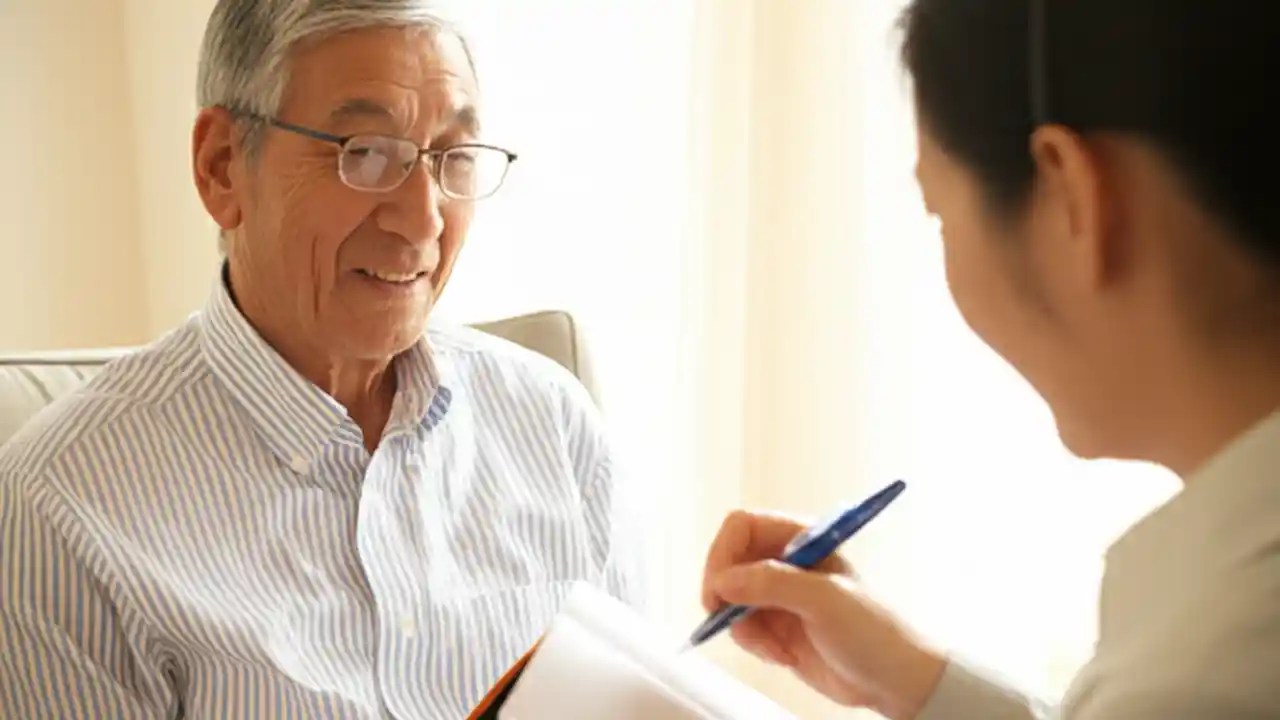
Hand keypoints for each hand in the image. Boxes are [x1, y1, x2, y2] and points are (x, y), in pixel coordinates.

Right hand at [701, 511, 947, 719]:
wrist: (894, 680)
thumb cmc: (874, 631)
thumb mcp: (824, 601)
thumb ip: (772, 584)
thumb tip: (723, 580)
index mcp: (801, 539)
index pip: (742, 527)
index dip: (724, 554)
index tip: (719, 589)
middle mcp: (786, 562)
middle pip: (729, 564)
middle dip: (728, 597)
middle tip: (731, 620)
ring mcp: (780, 595)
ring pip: (731, 601)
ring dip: (744, 629)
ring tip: (775, 648)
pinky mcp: (777, 626)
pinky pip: (743, 629)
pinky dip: (754, 645)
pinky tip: (784, 656)